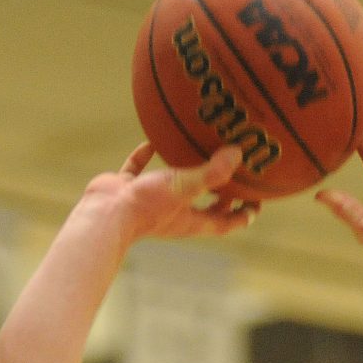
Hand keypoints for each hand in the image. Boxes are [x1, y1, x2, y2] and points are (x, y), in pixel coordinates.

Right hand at [85, 143, 258, 244]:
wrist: (105, 215)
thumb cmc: (147, 207)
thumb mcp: (185, 187)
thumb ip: (212, 172)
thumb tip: (238, 154)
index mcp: (191, 221)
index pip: (224, 223)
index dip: (243, 215)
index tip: (258, 201)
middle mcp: (173, 214)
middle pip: (203, 207)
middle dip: (220, 194)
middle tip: (235, 173)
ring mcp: (150, 202)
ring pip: (173, 188)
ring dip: (186, 173)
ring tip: (198, 151)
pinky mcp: (129, 191)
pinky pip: (140, 170)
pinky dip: (147, 156)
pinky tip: (154, 139)